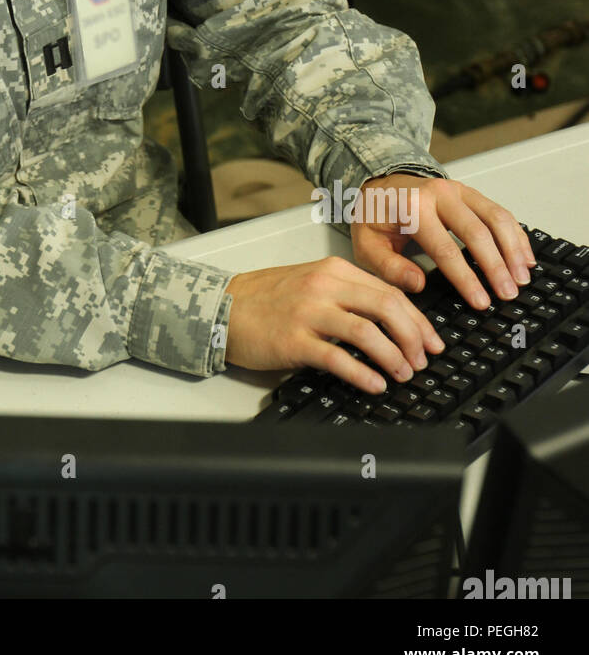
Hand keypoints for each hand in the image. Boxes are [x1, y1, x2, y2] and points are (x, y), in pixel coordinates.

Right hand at [223, 258, 443, 394]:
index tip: (431, 341)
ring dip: (393, 356)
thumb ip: (347, 295)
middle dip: (413, 337)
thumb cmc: (265, 298)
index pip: (390, 292)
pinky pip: (337, 358)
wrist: (222, 307)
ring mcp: (308, 312)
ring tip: (402, 374)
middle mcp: (324, 286)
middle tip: (422, 360)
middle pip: (386, 308)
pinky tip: (374, 384)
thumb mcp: (311, 282)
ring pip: (367, 332)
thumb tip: (390, 322)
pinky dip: (362, 373)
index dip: (417, 320)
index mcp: (333, 270)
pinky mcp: (293, 340)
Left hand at [350, 173, 535, 309]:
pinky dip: (516, 235)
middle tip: (508, 294)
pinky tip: (525, 257)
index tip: (480, 301)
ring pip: (496, 218)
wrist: (380, 185)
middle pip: (477, 232)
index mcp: (412, 208)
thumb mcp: (367, 245)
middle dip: (496, 267)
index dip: (466, 278)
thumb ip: (389, 267)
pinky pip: (500, 212)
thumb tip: (418, 284)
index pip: (445, 248)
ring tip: (523, 278)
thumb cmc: (376, 217)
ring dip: (513, 250)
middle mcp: (439, 194)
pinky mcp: (470, 193)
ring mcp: (458, 191)